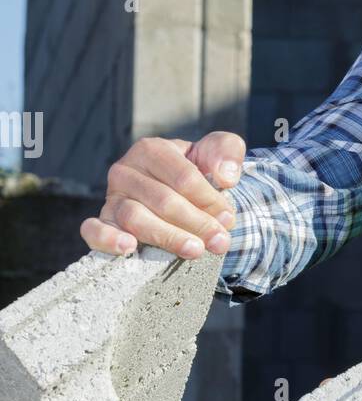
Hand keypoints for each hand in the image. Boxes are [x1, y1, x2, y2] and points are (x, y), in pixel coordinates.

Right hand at [79, 131, 245, 257]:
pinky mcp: (103, 222)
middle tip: (221, 242)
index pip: (184, 177)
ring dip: (168, 237)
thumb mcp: (219, 151)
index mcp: (152, 150)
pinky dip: (108, 239)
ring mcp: (112, 198)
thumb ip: (227, 151)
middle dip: (197, 223)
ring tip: (195, 250)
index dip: (209, 200)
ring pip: (136, 218)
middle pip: (163, 200)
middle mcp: (125, 171)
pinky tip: (128, 247)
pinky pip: (94, 230)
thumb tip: (225, 176)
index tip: (228, 219)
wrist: (181, 194)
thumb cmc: (199, 171)